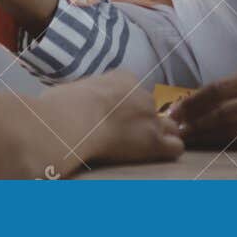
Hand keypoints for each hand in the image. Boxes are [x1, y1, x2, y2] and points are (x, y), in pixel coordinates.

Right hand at [54, 69, 183, 171]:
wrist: (70, 121)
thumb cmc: (60, 106)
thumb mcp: (71, 91)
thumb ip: (82, 97)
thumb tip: (70, 107)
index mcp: (122, 78)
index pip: (134, 92)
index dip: (126, 108)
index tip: (112, 118)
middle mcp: (141, 94)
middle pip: (152, 110)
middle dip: (144, 122)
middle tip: (126, 137)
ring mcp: (150, 118)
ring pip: (170, 127)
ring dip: (161, 137)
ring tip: (143, 150)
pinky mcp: (153, 141)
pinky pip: (175, 147)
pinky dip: (168, 152)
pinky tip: (154, 159)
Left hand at [167, 67, 236, 148]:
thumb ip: (236, 88)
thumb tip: (196, 102)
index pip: (217, 89)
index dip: (193, 102)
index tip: (175, 112)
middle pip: (222, 110)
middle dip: (195, 121)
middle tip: (176, 130)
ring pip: (233, 129)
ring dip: (207, 136)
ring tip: (189, 140)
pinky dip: (227, 145)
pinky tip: (213, 147)